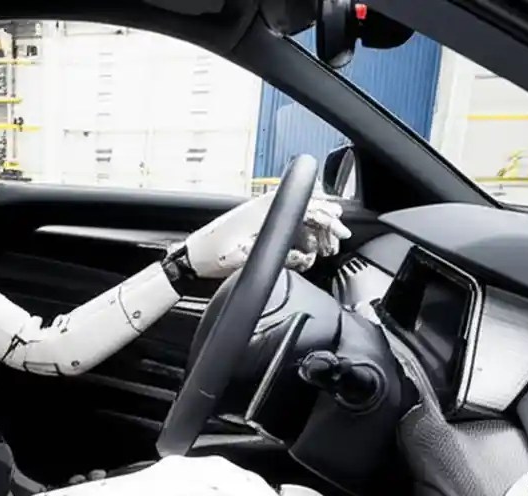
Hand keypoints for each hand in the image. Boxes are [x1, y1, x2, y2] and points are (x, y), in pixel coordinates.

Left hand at [183, 187, 351, 278]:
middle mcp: (261, 208)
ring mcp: (257, 214)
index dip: (326, 218)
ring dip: (314, 224)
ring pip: (295, 212)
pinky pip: (284, 218)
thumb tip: (303, 256)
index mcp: (261, 211)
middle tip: (339, 234)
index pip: (303, 207)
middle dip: (325, 219)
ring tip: (326, 238)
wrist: (188, 257)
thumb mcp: (245, 258)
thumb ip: (276, 255)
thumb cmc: (210, 255)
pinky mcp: (253, 222)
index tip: (338, 231)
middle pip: (303, 206)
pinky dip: (300, 226)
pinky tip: (306, 238)